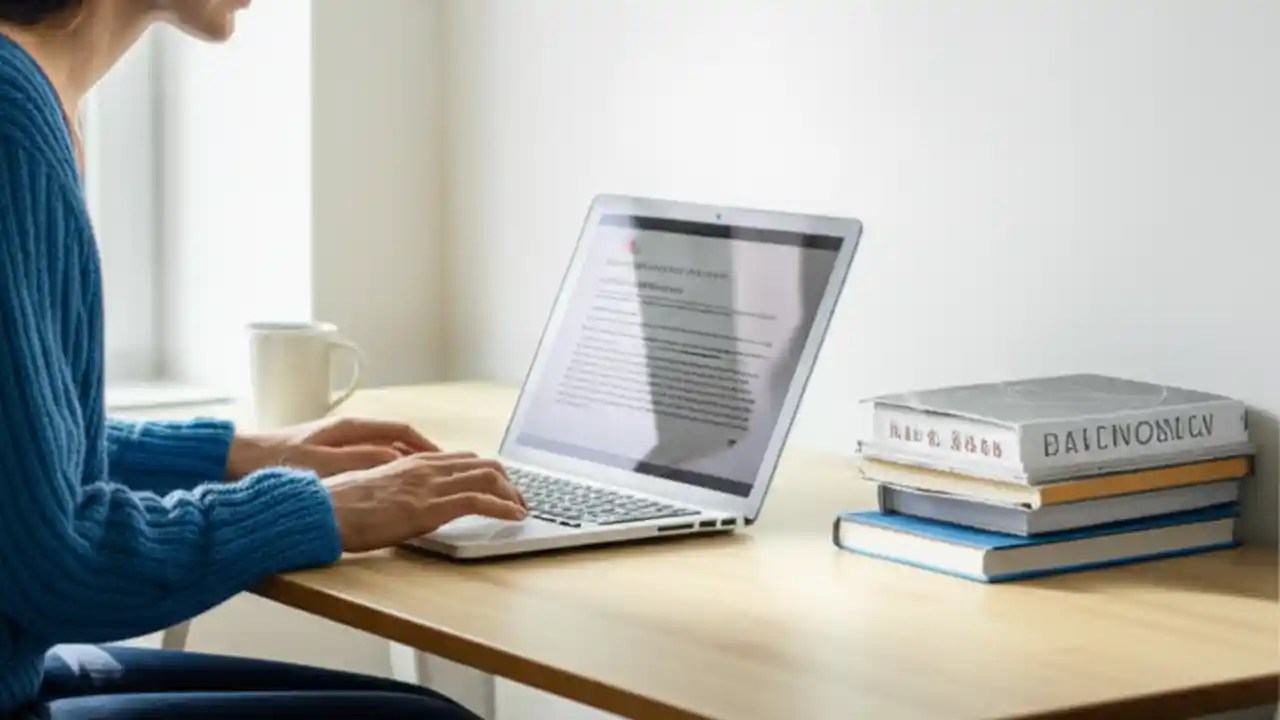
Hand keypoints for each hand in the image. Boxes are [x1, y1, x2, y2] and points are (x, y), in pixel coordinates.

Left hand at [226, 417, 439, 479]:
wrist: (234, 460)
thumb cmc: (274, 461)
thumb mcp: (321, 463)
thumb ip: (359, 460)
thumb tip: (394, 457)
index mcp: (350, 429)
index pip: (402, 432)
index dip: (427, 446)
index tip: (447, 459)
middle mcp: (347, 431)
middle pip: (397, 439)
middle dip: (423, 453)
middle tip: (446, 470)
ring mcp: (336, 442)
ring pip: (383, 449)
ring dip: (405, 461)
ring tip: (424, 478)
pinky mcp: (325, 455)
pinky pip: (367, 459)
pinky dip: (385, 468)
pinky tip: (386, 485)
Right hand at [328, 453, 527, 551]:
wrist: (322, 512)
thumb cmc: (340, 506)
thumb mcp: (376, 490)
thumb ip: (400, 489)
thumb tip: (412, 501)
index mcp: (412, 461)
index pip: (463, 459)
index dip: (487, 471)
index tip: (499, 486)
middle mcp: (426, 467)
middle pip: (483, 463)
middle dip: (508, 481)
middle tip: (518, 499)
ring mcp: (430, 485)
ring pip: (488, 476)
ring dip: (513, 494)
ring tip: (523, 508)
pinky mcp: (430, 506)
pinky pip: (479, 500)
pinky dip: (504, 507)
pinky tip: (516, 517)